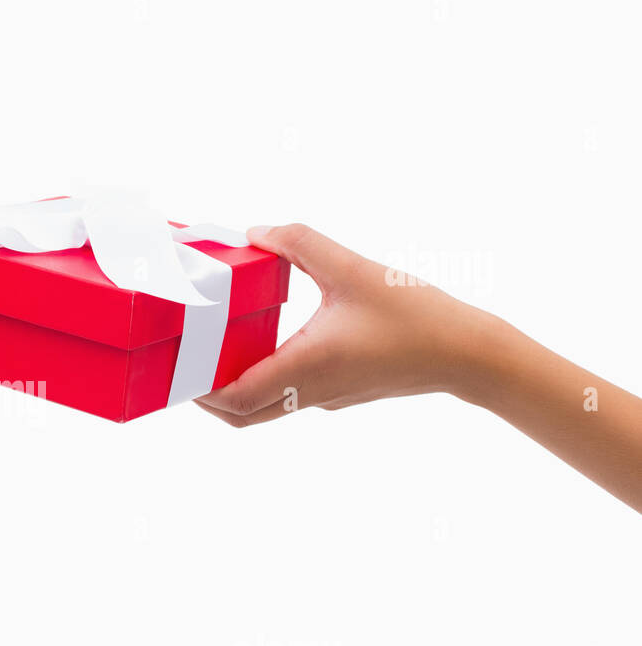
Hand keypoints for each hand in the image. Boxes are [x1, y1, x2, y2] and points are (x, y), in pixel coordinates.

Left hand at [196, 223, 641, 511]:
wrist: (470, 355)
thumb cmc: (418, 315)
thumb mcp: (354, 268)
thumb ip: (302, 244)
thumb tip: (258, 231)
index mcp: (306, 367)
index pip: (234, 397)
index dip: (198, 390)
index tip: (174, 371)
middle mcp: (311, 392)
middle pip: (241, 415)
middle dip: (207, 398)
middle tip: (184, 368)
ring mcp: (327, 399)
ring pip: (265, 409)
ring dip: (235, 392)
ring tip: (216, 355)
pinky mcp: (342, 394)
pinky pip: (290, 397)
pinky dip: (265, 382)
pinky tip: (265, 348)